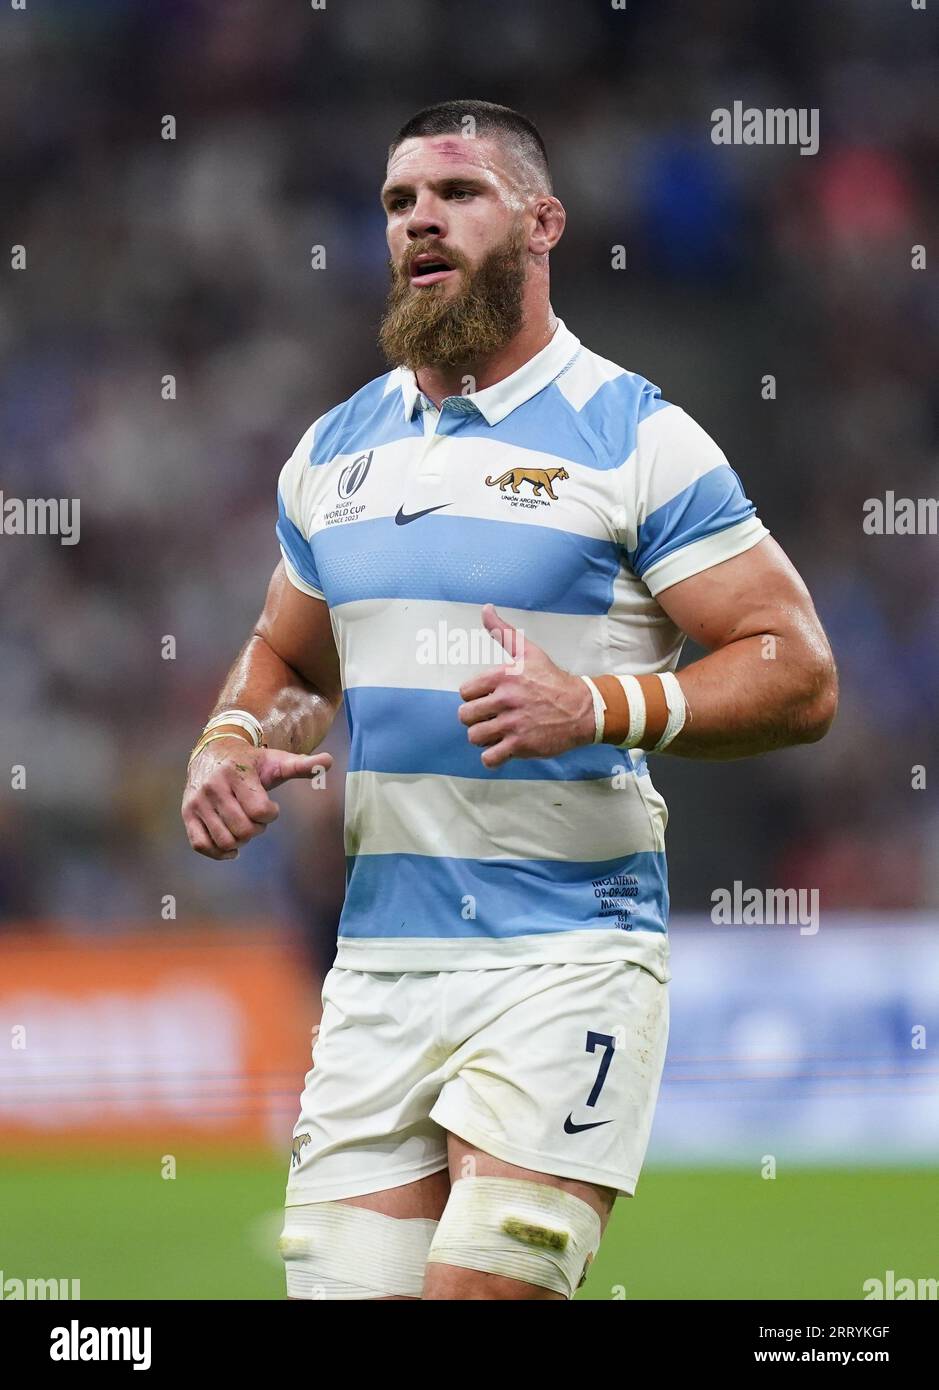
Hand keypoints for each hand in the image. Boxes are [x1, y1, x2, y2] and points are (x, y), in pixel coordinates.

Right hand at [182, 737, 332, 859]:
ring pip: (224, 840)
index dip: (270, 815)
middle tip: (256, 819)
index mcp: (237, 773)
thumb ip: (302, 765)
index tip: (270, 807)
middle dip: (256, 829)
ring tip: (244, 827)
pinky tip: (231, 847)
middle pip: (242, 830)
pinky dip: (218, 852)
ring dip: (240, 841)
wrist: (213, 751)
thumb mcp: (276, 761)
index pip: (259, 811)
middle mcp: (213, 787)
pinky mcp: (187, 814)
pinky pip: (201, 845)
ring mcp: (197, 801)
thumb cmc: (252, 762)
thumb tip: (330, 761)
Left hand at [457, 604, 594, 768]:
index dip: (474, 697)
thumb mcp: (528, 652)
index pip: (465, 692)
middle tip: (491, 717)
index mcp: (503, 677)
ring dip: (483, 737)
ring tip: (497, 733)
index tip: (489, 698)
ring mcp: (513, 724)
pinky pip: (490, 758)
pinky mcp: (521, 746)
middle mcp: (506, 700)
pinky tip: (502, 750)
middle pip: (465, 716)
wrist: (583, 709)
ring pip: (474, 737)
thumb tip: (485, 608)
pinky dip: (492, 757)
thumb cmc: (553, 680)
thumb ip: (502, 631)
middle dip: (476, 718)